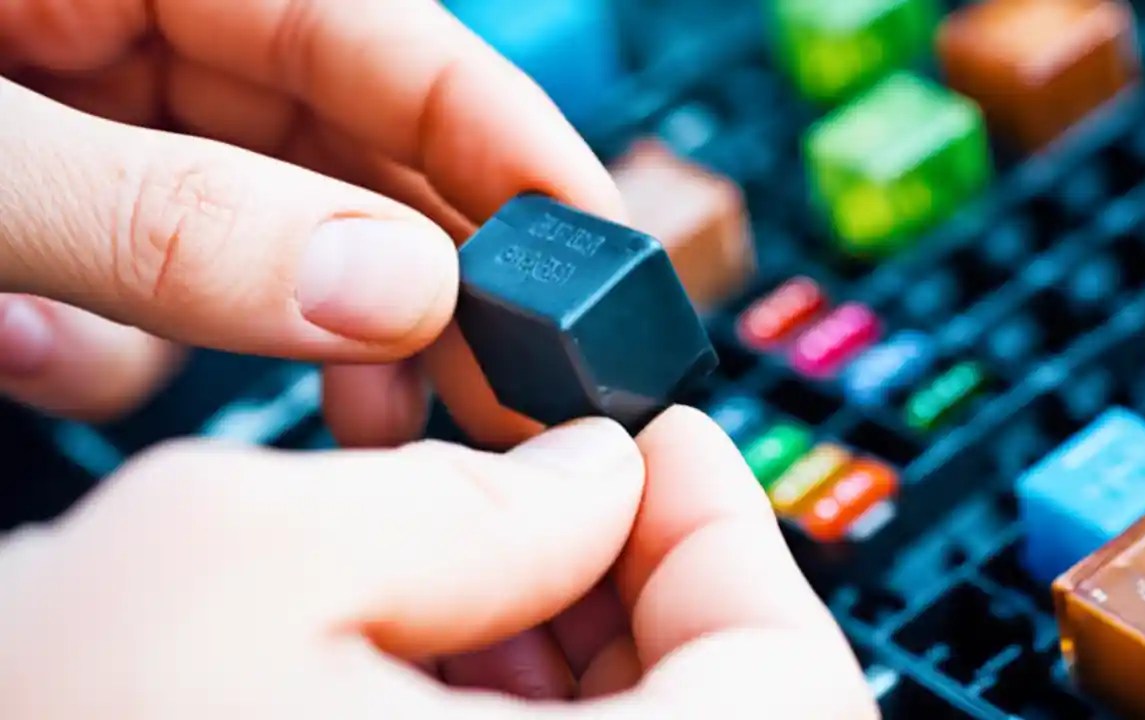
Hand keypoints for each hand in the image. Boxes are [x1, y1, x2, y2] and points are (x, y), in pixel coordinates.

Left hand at [0, 0, 614, 444]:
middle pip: (359, 166)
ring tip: (161, 375)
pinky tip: (20, 340)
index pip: (396, 45)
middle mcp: (156, 37)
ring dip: (236, 338)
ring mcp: (112, 130)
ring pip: (266, 255)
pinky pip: (156, 296)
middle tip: (482, 400)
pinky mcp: (72, 215)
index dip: (515, 152)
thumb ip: (167, 220)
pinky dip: (104, 348)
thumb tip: (396, 293)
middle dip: (411, 293)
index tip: (595, 265)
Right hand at [0, 409, 875, 717]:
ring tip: (445, 544)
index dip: (730, 532)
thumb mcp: (235, 566)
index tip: (656, 436)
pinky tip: (403, 639)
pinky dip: (487, 710)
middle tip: (542, 475)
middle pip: (709, 715)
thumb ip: (461, 502)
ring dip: (554, 639)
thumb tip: (591, 474)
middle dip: (630, 578)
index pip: (788, 684)